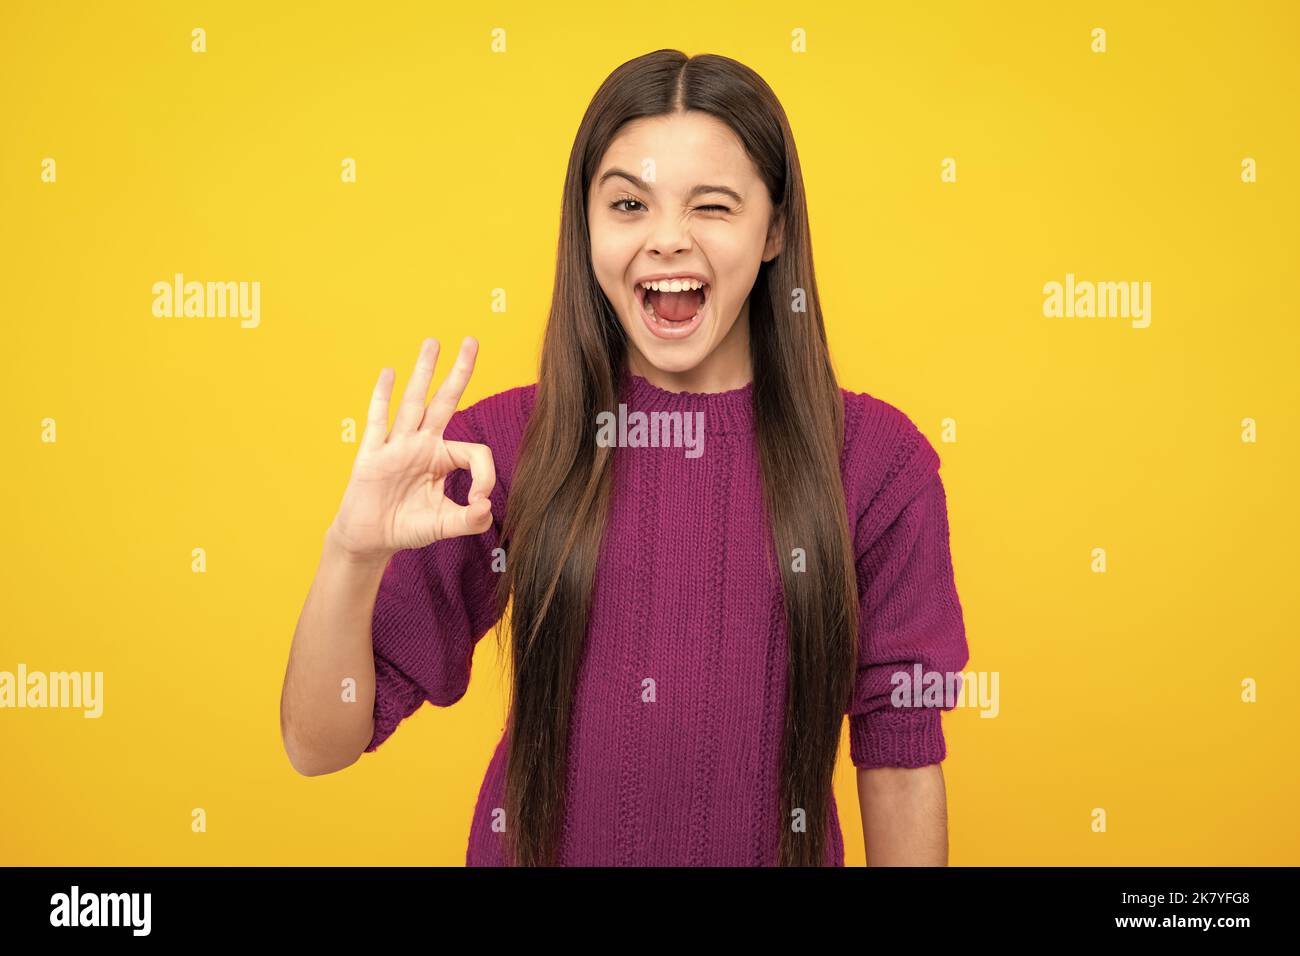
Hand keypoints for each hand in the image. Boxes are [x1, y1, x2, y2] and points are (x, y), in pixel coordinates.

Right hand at [327, 337, 496, 562]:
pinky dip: (382, 397)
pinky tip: (388, 373)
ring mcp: (396, 446)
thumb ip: (468, 520)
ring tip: (433, 342)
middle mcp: (421, 445)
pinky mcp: (372, 455)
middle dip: (459, 372)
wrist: (370, 540)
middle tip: (473, 340)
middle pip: (445, 402)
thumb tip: (487, 510)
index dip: (484, 476)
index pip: (474, 452)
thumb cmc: (406, 527)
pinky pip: (378, 422)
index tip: (478, 502)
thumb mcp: (443, 526)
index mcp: (442, 459)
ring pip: (413, 403)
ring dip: (423, 372)